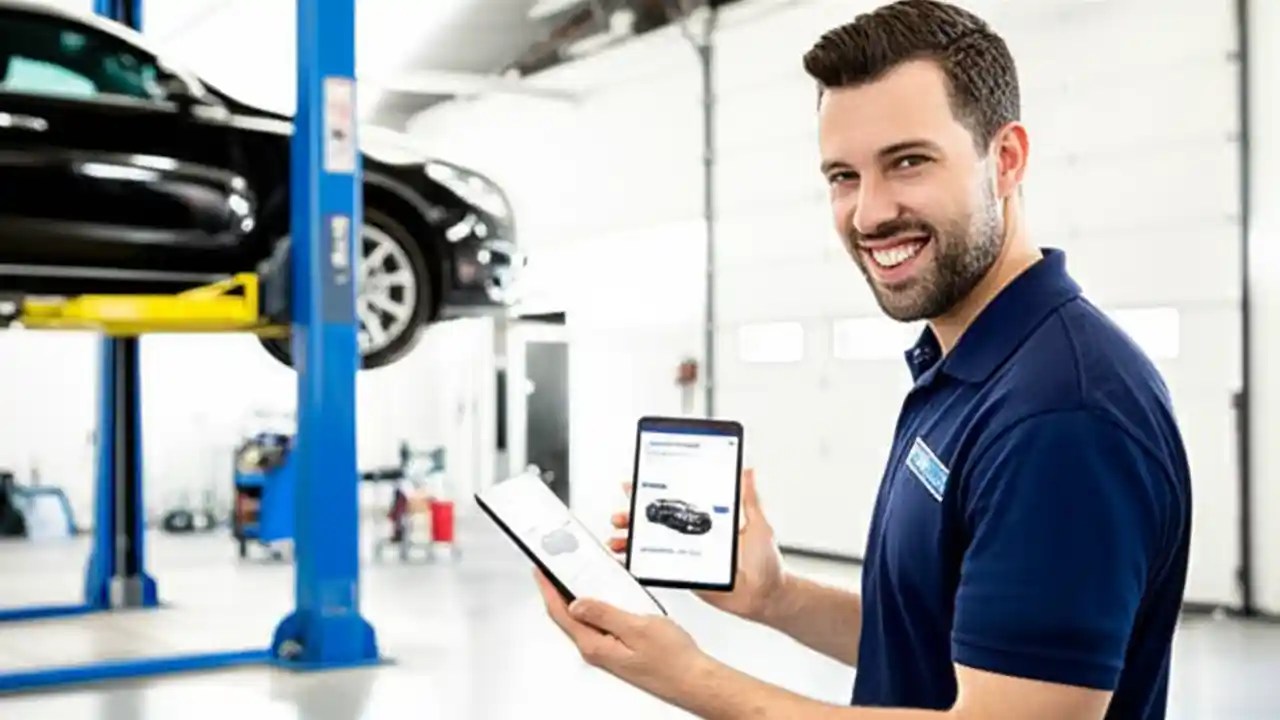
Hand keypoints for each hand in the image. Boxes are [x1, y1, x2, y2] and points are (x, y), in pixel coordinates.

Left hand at [533, 569, 710, 703]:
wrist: (693, 679)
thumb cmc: (671, 659)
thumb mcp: (636, 627)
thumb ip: (604, 613)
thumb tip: (577, 602)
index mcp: (595, 645)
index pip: (562, 614)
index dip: (548, 589)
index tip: (540, 571)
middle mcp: (598, 650)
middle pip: (568, 618)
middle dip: (557, 592)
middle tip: (551, 570)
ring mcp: (608, 651)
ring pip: (584, 620)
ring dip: (577, 598)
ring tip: (572, 577)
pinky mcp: (619, 649)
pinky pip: (600, 624)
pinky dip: (596, 607)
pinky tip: (603, 597)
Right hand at [609, 468, 787, 623]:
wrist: (766, 596)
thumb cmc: (766, 563)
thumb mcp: (759, 524)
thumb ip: (749, 499)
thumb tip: (748, 470)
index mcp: (708, 521)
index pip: (677, 501)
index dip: (654, 492)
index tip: (636, 483)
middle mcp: (694, 536)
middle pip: (656, 522)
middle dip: (633, 516)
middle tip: (621, 514)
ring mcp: (687, 556)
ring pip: (651, 545)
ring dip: (630, 540)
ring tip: (618, 538)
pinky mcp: (686, 576)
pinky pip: (657, 569)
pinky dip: (639, 564)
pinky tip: (627, 560)